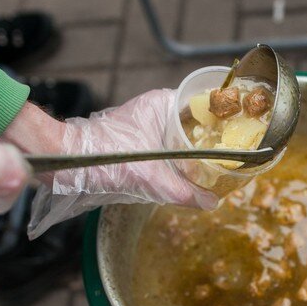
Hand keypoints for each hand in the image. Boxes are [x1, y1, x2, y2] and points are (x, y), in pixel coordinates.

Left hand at [17, 89, 216, 238]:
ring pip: (182, 136)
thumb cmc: (101, 156)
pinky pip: (170, 148)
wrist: (65, 161)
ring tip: (220, 167)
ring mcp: (147, 125)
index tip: (241, 130)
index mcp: (162, 104)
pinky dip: (182, 160)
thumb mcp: (148, 177)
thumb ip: (181, 191)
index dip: (225, 116)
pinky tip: (193, 175)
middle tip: (235, 154)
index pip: (204, 101)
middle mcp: (156, 109)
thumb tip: (210, 203)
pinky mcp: (139, 141)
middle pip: (197, 121)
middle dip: (214, 138)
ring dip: (198, 151)